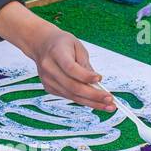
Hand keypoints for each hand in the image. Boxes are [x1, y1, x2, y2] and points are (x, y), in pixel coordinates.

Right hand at [0, 3, 114, 111]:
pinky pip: (69, 96)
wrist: (41, 44)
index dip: (85, 76)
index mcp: (56, 53)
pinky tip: (96, 102)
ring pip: (72, 96)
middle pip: (73, 86)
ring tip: (108, 106)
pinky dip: (83, 100)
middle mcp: (49, 68)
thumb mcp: (77, 46)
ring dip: (92, 102)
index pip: (71, 68)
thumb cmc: (61, 44)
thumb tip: (96, 81)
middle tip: (110, 100)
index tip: (100, 79)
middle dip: (94, 95)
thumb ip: (85, 64)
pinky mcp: (49, 88)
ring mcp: (48, 80)